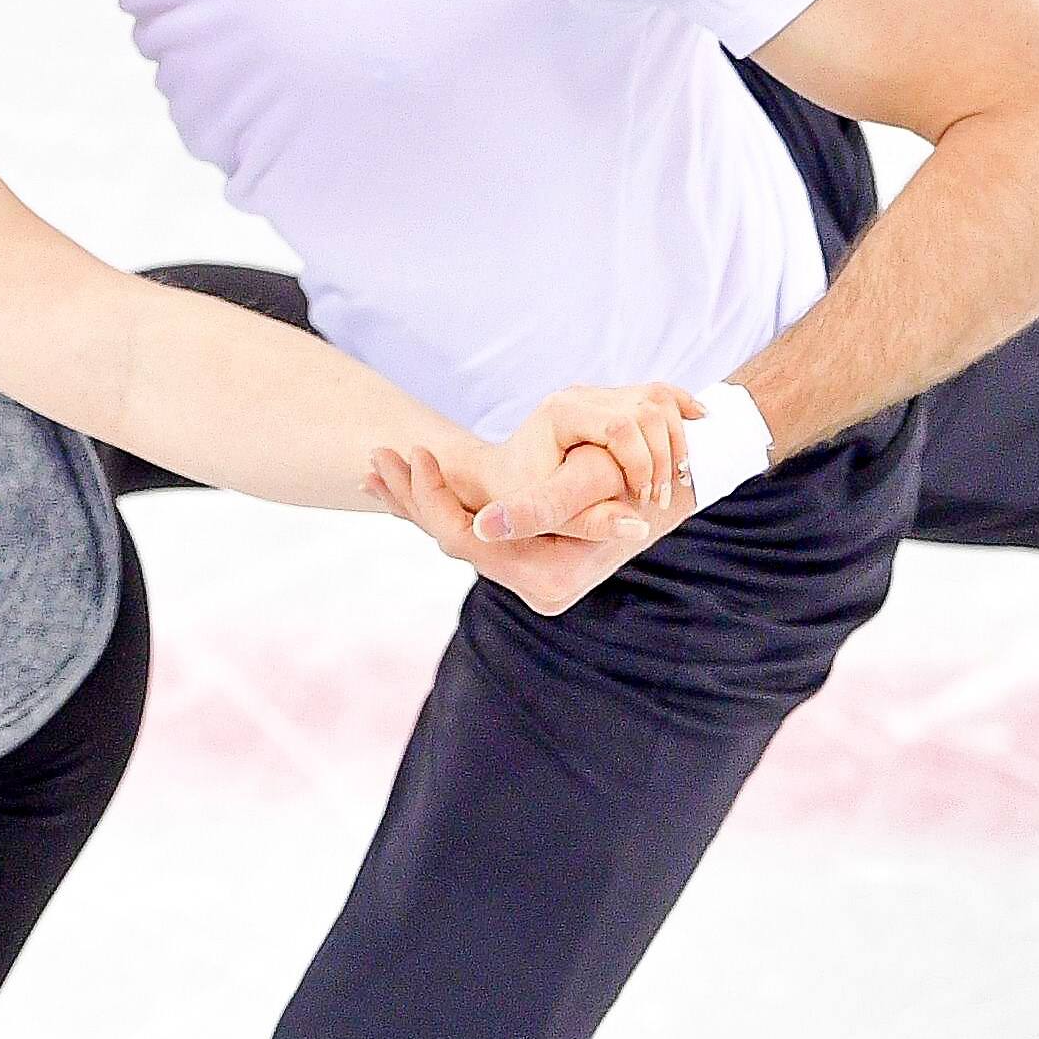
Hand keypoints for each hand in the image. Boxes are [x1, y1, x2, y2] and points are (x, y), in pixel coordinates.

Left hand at [363, 384, 696, 616]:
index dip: (435, 500)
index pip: (465, 543)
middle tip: (371, 457)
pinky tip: (396, 483)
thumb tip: (482, 529)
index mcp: (541, 578)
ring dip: (414, 499)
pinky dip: (433, 502)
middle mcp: (528, 584)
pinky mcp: (518, 552)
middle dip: (409, 498)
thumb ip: (551, 511)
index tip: (418, 454)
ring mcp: (522, 571)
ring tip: (372, 468)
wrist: (666, 491)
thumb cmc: (633, 481)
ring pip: (451, 534)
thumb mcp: (590, 486)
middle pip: (449, 541)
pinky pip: (462, 529)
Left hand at [477, 383, 698, 541]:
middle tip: (657, 499)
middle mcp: (581, 396)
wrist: (501, 472)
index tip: (641, 498)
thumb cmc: (518, 495)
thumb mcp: (549, 514)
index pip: (621, 426)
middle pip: (647, 410)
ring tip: (670, 482)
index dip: (642, 463)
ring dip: (676, 441)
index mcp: (561, 414)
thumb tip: (639, 527)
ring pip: (658, 399)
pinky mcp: (612, 399)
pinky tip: (700, 421)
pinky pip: (657, 395)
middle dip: (662, 458)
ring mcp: (598, 394)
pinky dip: (680, 410)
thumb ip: (590, 523)